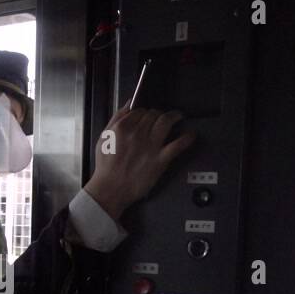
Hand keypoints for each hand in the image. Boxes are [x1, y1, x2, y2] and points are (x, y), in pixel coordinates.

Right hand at [84, 105, 195, 219]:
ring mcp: (150, 146)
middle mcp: (138, 134)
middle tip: (162, 119)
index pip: (140, 110)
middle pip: (154, 114)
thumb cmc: (106, 167)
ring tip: (178, 117)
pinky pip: (178, 145)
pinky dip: (187, 138)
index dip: (146, 112)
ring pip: (166, 122)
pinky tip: (190, 135)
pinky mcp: (160, 160)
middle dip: (159, 114)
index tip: (148, 117)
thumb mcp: (104, 138)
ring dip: (175, 117)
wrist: (110, 189)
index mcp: (123, 127)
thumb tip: (129, 104)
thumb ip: (116, 118)